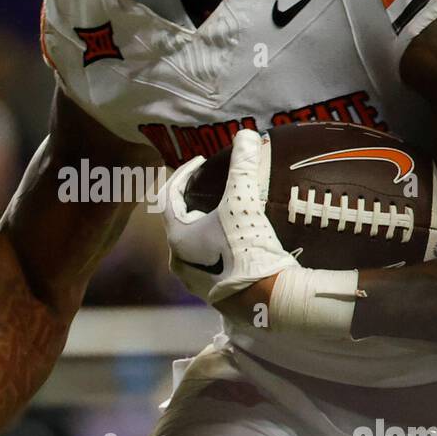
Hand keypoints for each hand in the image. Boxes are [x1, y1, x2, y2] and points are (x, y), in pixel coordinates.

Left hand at [163, 129, 298, 304]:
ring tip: (228, 208)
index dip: (183, 173)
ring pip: (194, 241)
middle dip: (195, 199)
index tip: (201, 161)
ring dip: (206, 222)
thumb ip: (243, 166)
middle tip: (214, 184)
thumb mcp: (244, 204)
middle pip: (180, 219)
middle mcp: (179, 259)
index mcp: (178, 237)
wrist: (268, 301)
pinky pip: (210, 258)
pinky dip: (218, 242)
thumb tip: (246, 134)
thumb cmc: (247, 251)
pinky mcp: (214, 290)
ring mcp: (194, 278)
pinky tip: (239, 237)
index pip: (168, 196)